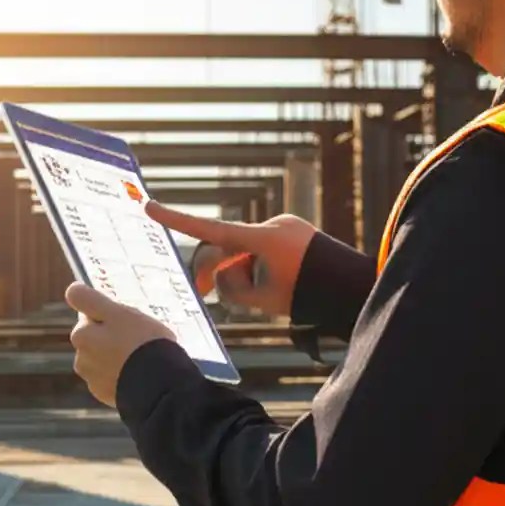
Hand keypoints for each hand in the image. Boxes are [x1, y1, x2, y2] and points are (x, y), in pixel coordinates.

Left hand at [66, 282, 176, 406]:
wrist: (157, 386)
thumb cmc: (141, 343)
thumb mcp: (119, 313)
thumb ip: (91, 301)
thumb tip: (71, 290)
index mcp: (82, 333)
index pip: (85, 310)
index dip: (101, 309)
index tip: (115, 312)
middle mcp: (81, 355)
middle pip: (94, 335)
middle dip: (110, 333)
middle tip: (136, 335)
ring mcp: (92, 377)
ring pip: (102, 356)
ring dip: (114, 354)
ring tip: (139, 357)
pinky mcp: (104, 394)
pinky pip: (110, 376)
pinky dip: (120, 373)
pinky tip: (138, 373)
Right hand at [145, 201, 316, 317]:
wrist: (354, 288)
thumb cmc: (310, 296)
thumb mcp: (262, 300)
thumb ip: (231, 287)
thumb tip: (221, 273)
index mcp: (263, 239)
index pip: (212, 229)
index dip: (177, 220)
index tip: (149, 206)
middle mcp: (272, 226)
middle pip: (225, 246)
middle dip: (214, 268)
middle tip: (200, 292)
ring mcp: (285, 227)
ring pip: (246, 250)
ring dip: (245, 271)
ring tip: (266, 295)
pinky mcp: (294, 233)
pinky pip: (266, 249)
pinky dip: (262, 267)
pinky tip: (278, 285)